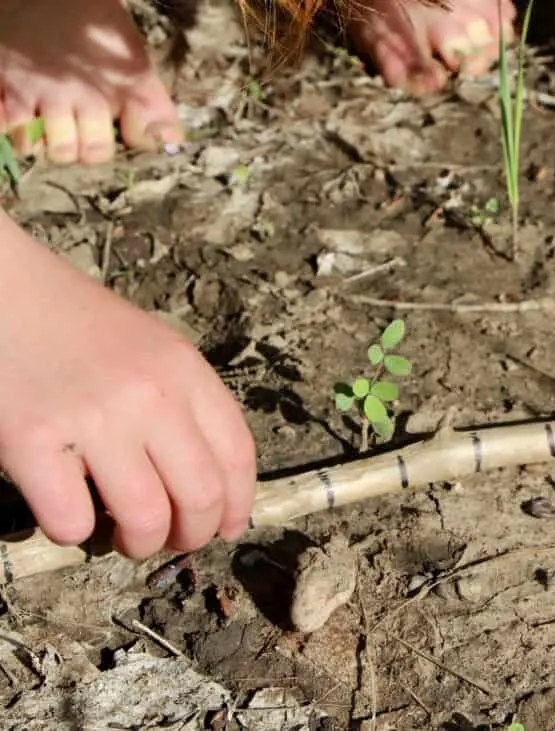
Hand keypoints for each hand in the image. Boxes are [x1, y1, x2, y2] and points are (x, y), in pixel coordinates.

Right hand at [0, 214, 255, 557]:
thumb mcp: (155, 348)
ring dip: (140, 543)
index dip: (238, 504)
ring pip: (145, 518)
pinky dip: (73, 532)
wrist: (2, 290)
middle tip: (175, 540)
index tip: (228, 527)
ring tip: (126, 537)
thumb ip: (186, 403)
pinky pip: (71, 521)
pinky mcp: (31, 439)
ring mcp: (92, 417)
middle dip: (193, 534)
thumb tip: (214, 484)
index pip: (237, 454)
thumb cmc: (78, 325)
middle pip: (201, 495)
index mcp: (185, 371)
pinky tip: (68, 510)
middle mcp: (150, 394)